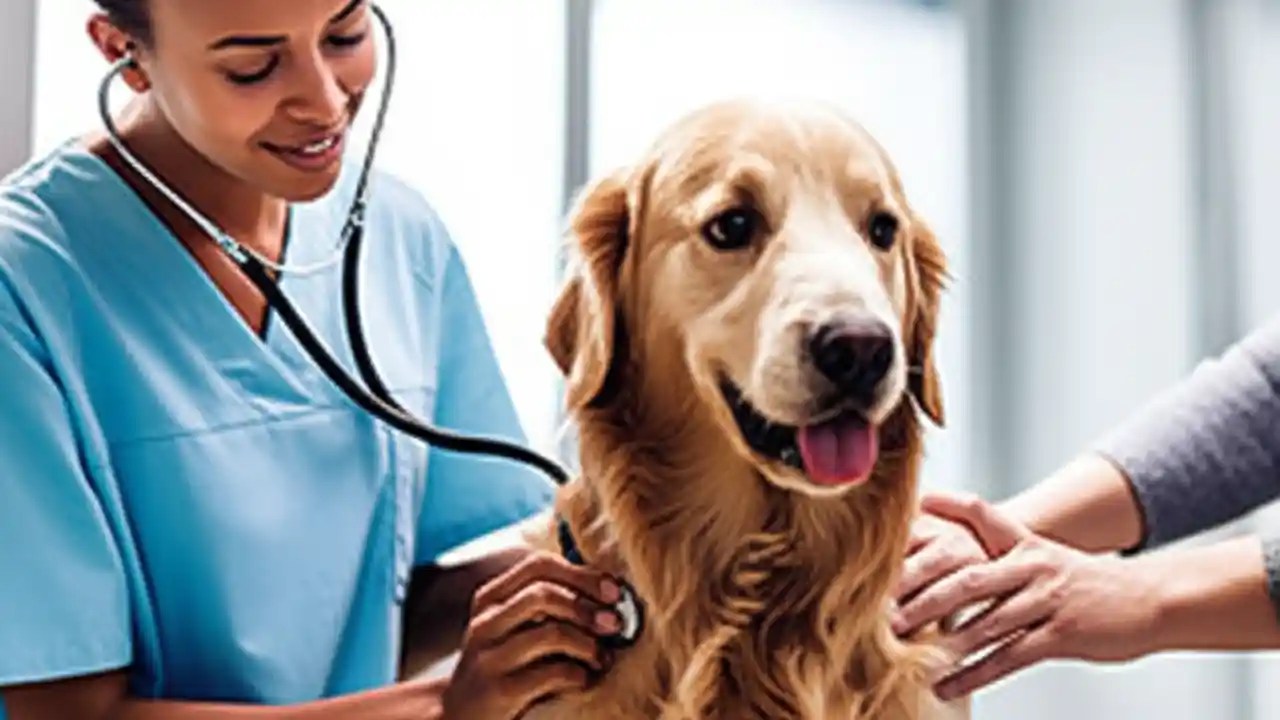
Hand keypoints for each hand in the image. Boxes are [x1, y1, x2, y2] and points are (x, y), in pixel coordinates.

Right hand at [440, 551, 625, 719]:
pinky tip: (585, 680)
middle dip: (587, 607)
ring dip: (588, 644)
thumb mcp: (511, 630)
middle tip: (616, 624)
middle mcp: (485, 623)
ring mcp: (489, 657)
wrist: (457, 718)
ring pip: (552, 632)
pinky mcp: (499, 691)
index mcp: (490, 599)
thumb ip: (544, 606)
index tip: (613, 590)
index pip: (537, 566)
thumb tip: (606, 590)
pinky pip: (553, 672)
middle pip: (544, 594)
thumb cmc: (501, 668)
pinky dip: (580, 675)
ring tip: (601, 658)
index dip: (581, 573)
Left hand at [892, 493, 1164, 700]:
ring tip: (905, 654)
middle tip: (888, 613)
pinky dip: (973, 673)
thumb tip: (952, 562)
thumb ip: (1002, 555)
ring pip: (985, 623)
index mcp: (1025, 543)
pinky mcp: (1061, 635)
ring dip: (942, 642)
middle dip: (923, 597)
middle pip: (967, 580)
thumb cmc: (1084, 581)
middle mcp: (1032, 567)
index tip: (912, 510)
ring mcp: (1047, 601)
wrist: (1148, 599)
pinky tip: (946, 684)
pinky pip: (1008, 657)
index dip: (948, 508)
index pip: (981, 514)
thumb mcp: (1044, 555)